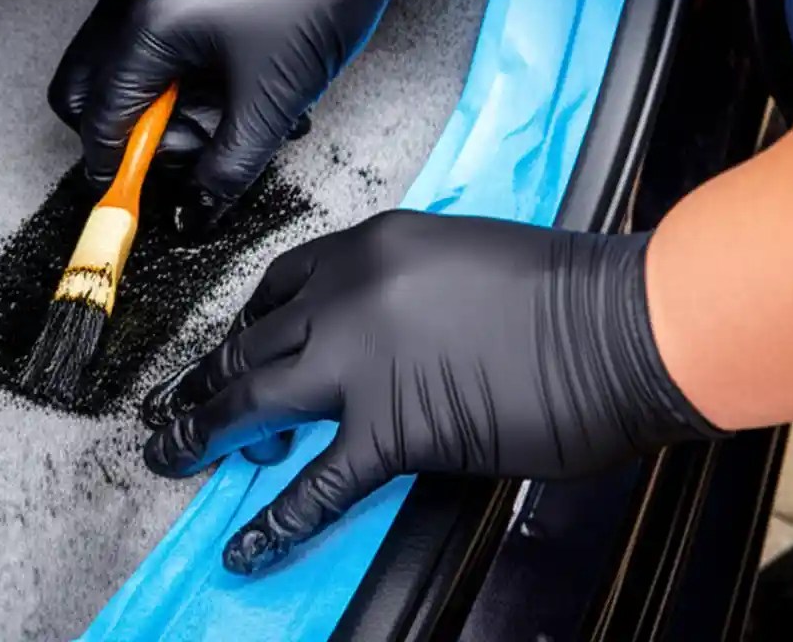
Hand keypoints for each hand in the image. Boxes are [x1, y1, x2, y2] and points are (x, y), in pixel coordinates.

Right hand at [49, 0, 446, 232]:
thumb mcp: (274, 100)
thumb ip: (226, 169)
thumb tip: (196, 212)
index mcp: (146, 22)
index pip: (100, 119)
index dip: (119, 170)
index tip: (138, 202)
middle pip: (88, 91)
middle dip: (137, 134)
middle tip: (198, 147)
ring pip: (123, 66)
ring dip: (172, 104)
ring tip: (239, 109)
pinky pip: (148, 36)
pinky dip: (182, 72)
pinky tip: (237, 79)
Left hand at [141, 211, 724, 573]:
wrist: (622, 324)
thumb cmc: (567, 289)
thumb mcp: (465, 258)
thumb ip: (407, 288)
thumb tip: (379, 334)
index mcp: (372, 244)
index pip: (281, 282)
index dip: (246, 322)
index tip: (232, 346)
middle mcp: (352, 293)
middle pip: (253, 340)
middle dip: (206, 377)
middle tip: (175, 405)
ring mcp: (364, 362)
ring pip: (256, 398)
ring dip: (204, 431)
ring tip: (170, 455)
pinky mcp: (393, 429)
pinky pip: (318, 482)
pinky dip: (276, 521)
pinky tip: (246, 548)